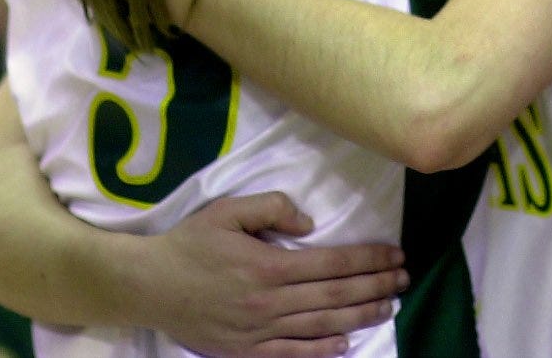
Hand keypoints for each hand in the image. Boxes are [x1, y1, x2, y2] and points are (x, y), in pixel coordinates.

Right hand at [141, 191, 407, 357]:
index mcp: (267, 265)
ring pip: (320, 326)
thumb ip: (271, 208)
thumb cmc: (190, 244)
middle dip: (375, 286)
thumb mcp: (227, 211)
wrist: (147, 286)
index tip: (395, 255)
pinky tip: (345, 343)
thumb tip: (310, 222)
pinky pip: (290, 354)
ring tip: (389, 307)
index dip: (369, 260)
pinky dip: (321, 351)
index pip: (332, 264)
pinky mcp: (245, 351)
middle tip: (404, 280)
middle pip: (334, 296)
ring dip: (359, 317)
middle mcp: (268, 302)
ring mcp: (257, 331)